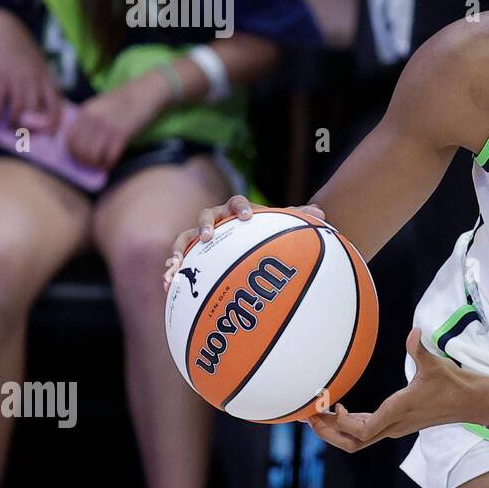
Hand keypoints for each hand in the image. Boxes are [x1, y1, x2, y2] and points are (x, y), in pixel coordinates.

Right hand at [0, 8, 60, 132]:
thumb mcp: (39, 66)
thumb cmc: (23, 51)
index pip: (56, 103)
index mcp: (47, 78)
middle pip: (37, 110)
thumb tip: (42, 108)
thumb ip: (42, 84)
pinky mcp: (0, 76)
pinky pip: (0, 100)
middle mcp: (35, 80)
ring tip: (11, 130)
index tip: (53, 134)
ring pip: (19, 108)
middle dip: (32, 127)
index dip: (56, 121)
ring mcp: (18, 78)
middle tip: (27, 136)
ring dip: (14, 123)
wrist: (4, 30)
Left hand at [65, 78, 166, 169]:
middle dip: (84, 161)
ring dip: (96, 164)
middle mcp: (93, 120)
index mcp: (86, 112)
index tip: (79, 157)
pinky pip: (110, 156)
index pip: (69, 138)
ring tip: (101, 164)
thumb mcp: (101, 105)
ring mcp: (107, 127)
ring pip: (92, 155)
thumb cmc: (126, 99)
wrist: (147, 91)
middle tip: (91, 164)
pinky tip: (112, 163)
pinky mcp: (123, 134)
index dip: (72, 152)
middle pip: (79, 149)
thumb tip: (82, 140)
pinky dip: (109, 163)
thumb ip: (89, 119)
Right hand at [163, 194, 325, 291]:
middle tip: (208, 237)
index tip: (246, 217)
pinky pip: (179, 260)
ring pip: (185, 237)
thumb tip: (321, 214)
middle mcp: (216, 220)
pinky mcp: (191, 254)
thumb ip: (297, 219)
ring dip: (181, 249)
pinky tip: (167, 285)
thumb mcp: (279, 226)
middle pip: (206, 215)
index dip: (240, 207)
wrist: (244, 241)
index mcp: (237, 210)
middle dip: (205, 225)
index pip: (238, 202)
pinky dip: (172, 270)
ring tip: (177, 264)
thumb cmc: (263, 232)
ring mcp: (200, 236)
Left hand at [307, 329, 488, 451]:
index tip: (334, 405)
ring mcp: (395, 426)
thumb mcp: (435, 366)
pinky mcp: (397, 423)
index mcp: (399, 412)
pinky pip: (366, 432)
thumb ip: (419, 349)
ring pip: (358, 441)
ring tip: (317, 417)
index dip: (343, 423)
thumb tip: (414, 331)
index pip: (363, 431)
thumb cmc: (452, 385)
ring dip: (336, 432)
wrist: (470, 402)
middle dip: (328, 433)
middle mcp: (394, 424)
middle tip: (308, 418)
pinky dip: (348, 426)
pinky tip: (340, 412)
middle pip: (354, 443)